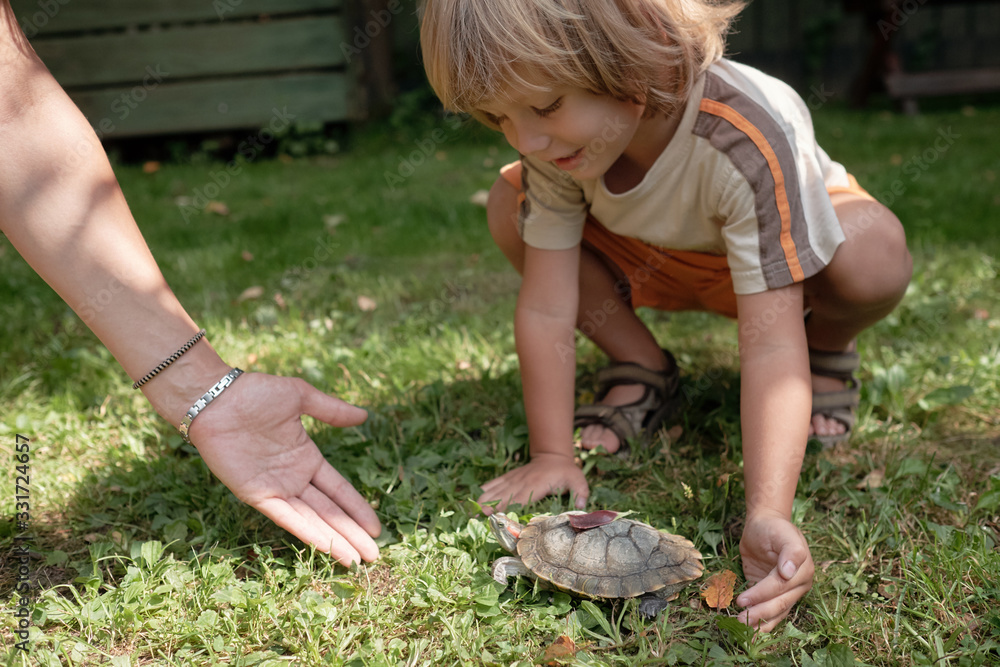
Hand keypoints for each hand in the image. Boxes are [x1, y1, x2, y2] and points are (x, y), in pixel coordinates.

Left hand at [187, 373, 380, 566]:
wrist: (217, 398)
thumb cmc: (255, 393)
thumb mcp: (301, 397)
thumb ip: (332, 411)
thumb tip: (365, 416)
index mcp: (306, 457)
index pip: (339, 490)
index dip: (358, 509)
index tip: (376, 528)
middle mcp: (293, 478)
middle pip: (330, 512)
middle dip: (352, 534)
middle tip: (374, 556)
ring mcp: (275, 489)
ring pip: (312, 520)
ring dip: (335, 540)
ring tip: (356, 561)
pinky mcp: (256, 495)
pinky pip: (286, 517)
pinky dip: (306, 532)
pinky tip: (326, 546)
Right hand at [478, 452, 588, 513]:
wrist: (553, 454)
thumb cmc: (566, 471)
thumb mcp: (578, 481)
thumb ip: (580, 493)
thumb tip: (582, 508)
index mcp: (536, 485)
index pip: (520, 498)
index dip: (507, 506)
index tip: (496, 514)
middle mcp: (522, 482)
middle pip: (504, 495)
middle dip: (491, 505)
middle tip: (478, 515)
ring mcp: (515, 479)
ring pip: (497, 489)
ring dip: (485, 499)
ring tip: (472, 509)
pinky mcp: (511, 477)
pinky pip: (496, 483)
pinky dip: (486, 490)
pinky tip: (476, 497)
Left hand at [736, 509, 814, 632]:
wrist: (765, 526)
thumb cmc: (773, 529)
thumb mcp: (783, 533)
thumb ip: (790, 551)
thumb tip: (788, 572)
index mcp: (803, 570)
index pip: (780, 586)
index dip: (761, 594)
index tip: (742, 600)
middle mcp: (798, 585)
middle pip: (779, 603)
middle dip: (759, 612)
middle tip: (739, 618)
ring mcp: (788, 593)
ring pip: (777, 613)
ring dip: (761, 623)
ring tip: (743, 629)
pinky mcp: (774, 596)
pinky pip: (771, 613)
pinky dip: (762, 623)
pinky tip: (751, 633)